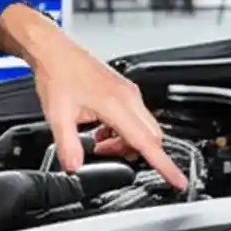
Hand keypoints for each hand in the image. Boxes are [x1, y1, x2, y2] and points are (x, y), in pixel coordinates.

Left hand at [0, 4, 188, 189]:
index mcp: (117, 105)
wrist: (52, 50)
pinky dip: (123, 129)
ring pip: (144, 127)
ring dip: (126, 141)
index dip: (164, 165)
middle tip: (106, 154)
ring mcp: (127, 92)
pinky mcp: (122, 89)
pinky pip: (135, 116)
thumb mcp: (57, 117)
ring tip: (99, 141)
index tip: (178, 181)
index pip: (147, 143)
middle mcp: (128, 97)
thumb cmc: (56, 74)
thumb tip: (74, 167)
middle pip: (150, 137)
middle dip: (134, 153)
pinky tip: (101, 128)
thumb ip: (68, 147)